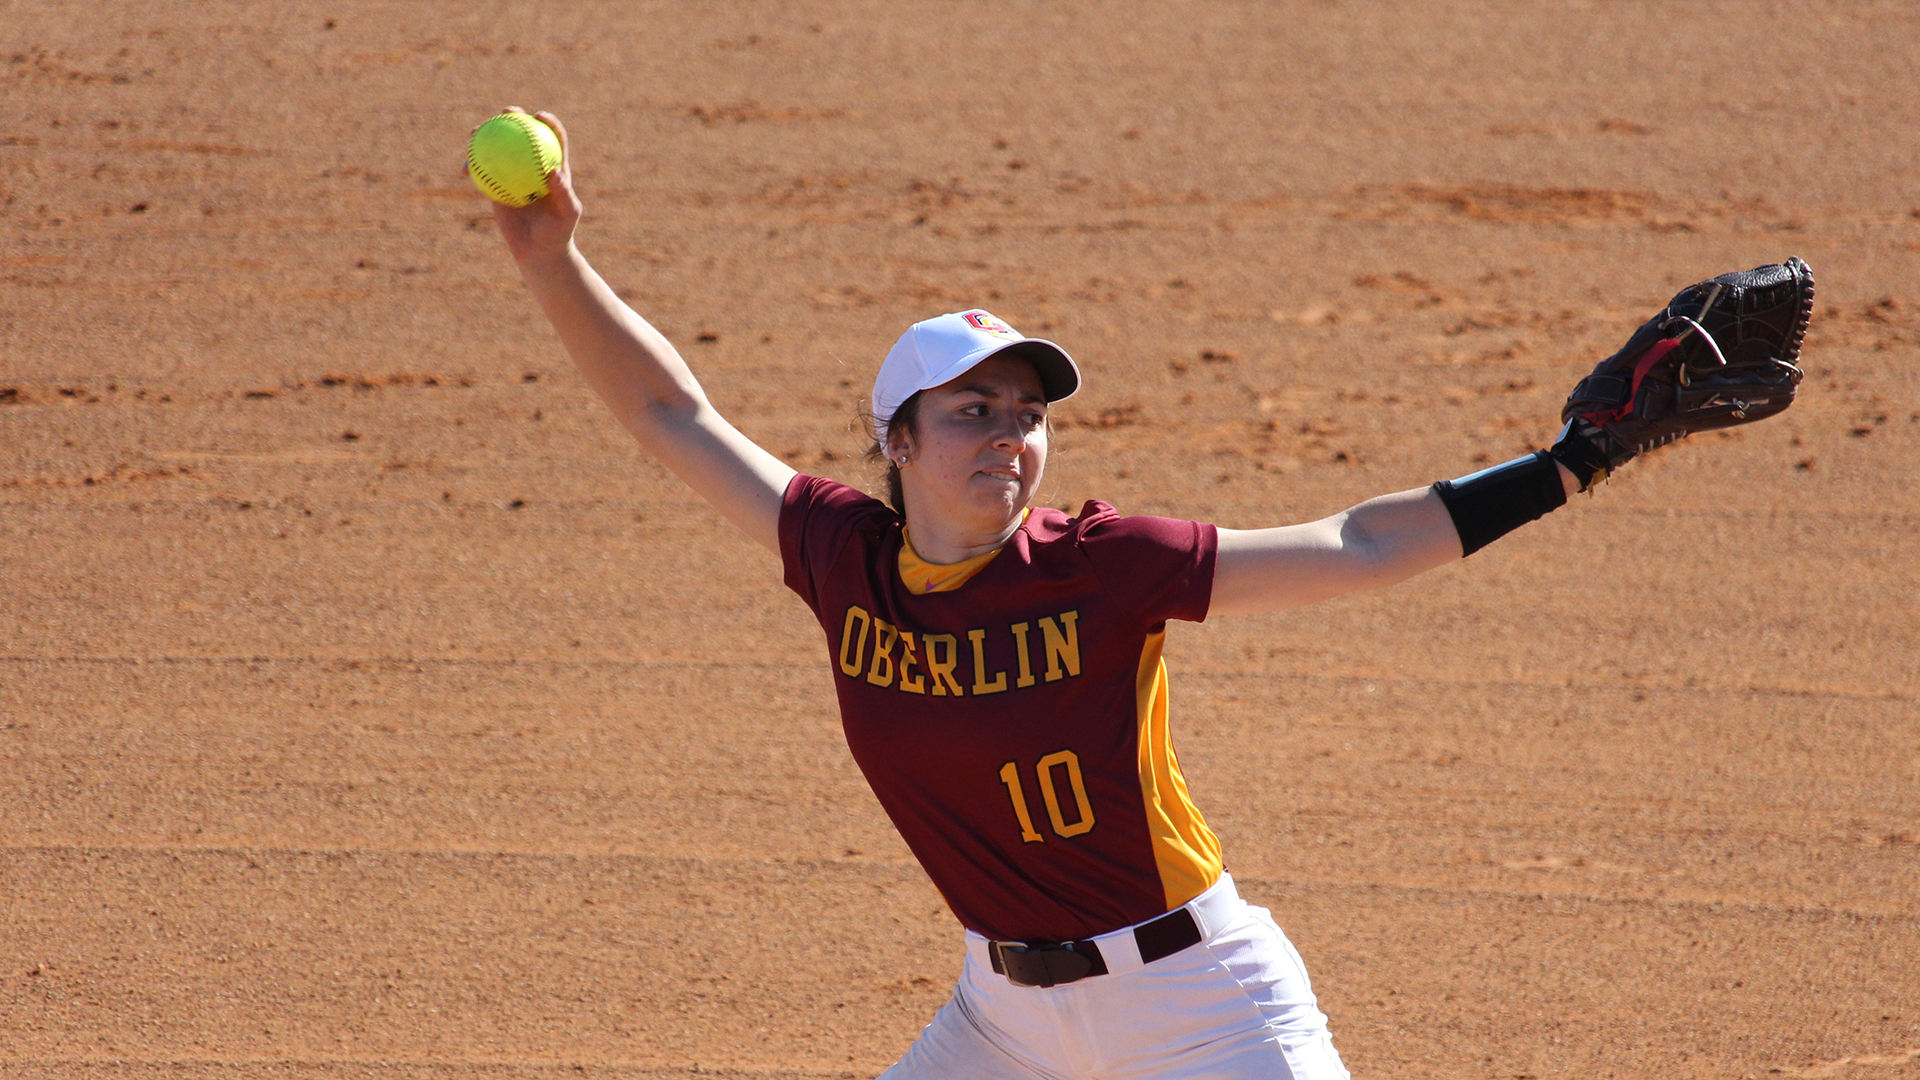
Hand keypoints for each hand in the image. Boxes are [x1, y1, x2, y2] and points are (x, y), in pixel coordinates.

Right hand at [471, 107, 580, 263]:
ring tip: (474, 132)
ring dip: (485, 135)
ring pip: (498, 149)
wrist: (539, 251)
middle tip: (506, 113)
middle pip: (522, 134)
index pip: (553, 137)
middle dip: (513, 116)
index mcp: (553, 166)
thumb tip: (554, 171)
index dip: (548, 121)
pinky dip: (473, 168)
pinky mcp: (497, 187)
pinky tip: (464, 169)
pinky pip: (483, 173)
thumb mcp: (567, 213)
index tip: (539, 115)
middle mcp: (533, 166)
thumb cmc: (558, 232)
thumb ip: (564, 192)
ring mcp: (513, 175)